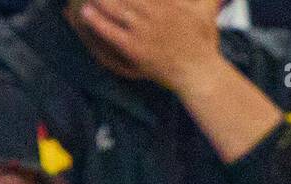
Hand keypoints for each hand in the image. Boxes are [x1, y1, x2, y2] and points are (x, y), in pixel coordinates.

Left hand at [78, 0, 221, 91]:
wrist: (199, 70)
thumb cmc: (204, 42)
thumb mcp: (206, 8)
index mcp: (168, 2)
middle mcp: (154, 12)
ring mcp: (143, 30)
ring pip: (116, 8)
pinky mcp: (135, 48)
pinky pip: (111, 32)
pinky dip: (97, 21)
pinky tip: (85, 12)